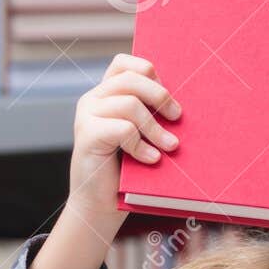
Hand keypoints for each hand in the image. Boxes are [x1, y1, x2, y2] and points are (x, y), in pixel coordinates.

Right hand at [65, 54, 181, 226]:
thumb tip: (181, 105)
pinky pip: (123, 129)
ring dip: (156, 127)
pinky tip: (152, 159)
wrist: (99, 205)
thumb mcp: (141, 137)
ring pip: (130, 104)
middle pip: (132, 80)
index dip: (149, 72)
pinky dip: (142, 145)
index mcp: (106, 94)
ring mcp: (87, 115)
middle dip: (161, 97)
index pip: (124, 64)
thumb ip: (150, 115)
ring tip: (171, 147)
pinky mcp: (87, 135)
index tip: (168, 97)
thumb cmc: (126, 171)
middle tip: (178, 118)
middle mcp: (93, 99)